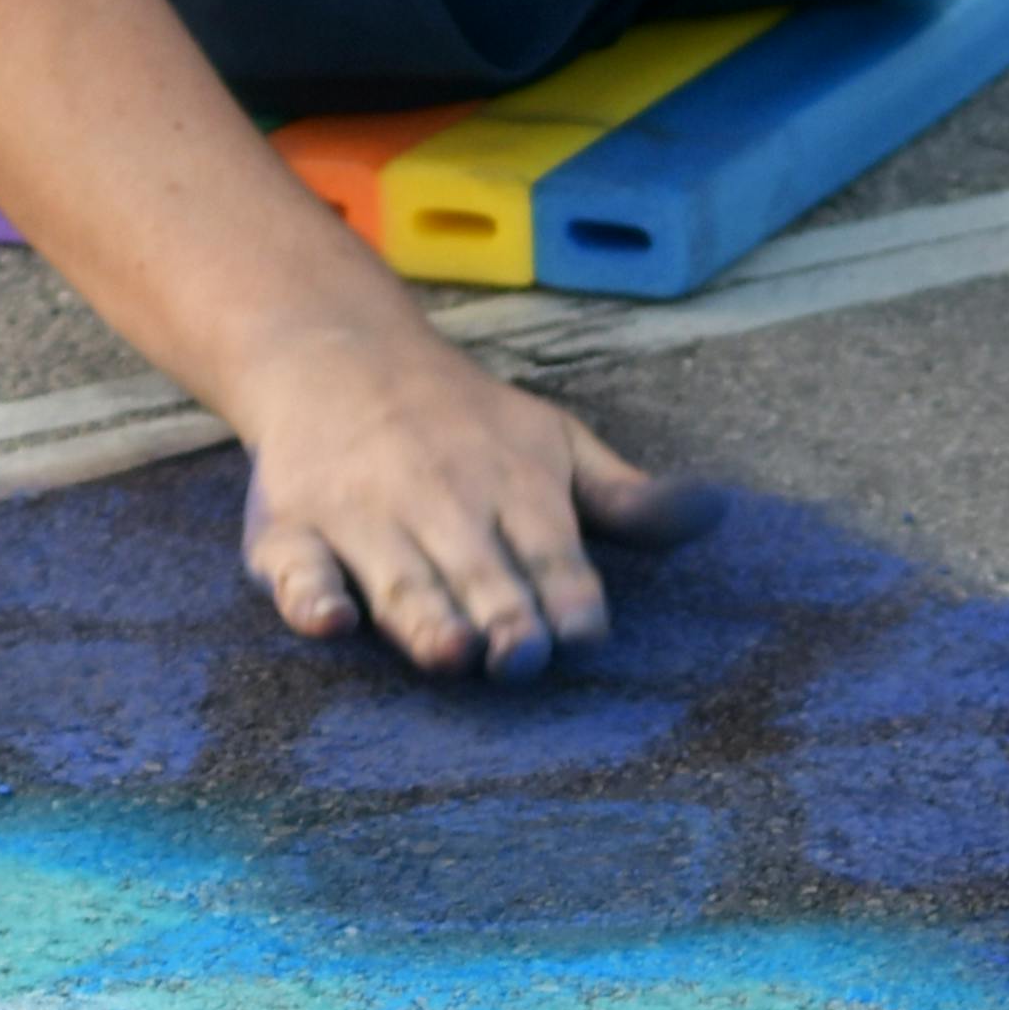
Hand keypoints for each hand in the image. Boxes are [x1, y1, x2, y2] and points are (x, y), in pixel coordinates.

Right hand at [238, 317, 696, 671]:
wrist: (333, 351)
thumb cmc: (463, 420)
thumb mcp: (554, 442)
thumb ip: (626, 497)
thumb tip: (717, 512)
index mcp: (514, 486)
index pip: (551, 551)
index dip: (567, 594)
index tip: (582, 633)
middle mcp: (441, 502)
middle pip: (477, 571)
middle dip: (501, 614)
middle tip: (520, 657)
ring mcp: (364, 517)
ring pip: (398, 578)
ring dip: (424, 614)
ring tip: (450, 652)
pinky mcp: (291, 533)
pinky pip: (298, 571)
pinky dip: (310, 597)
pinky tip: (329, 622)